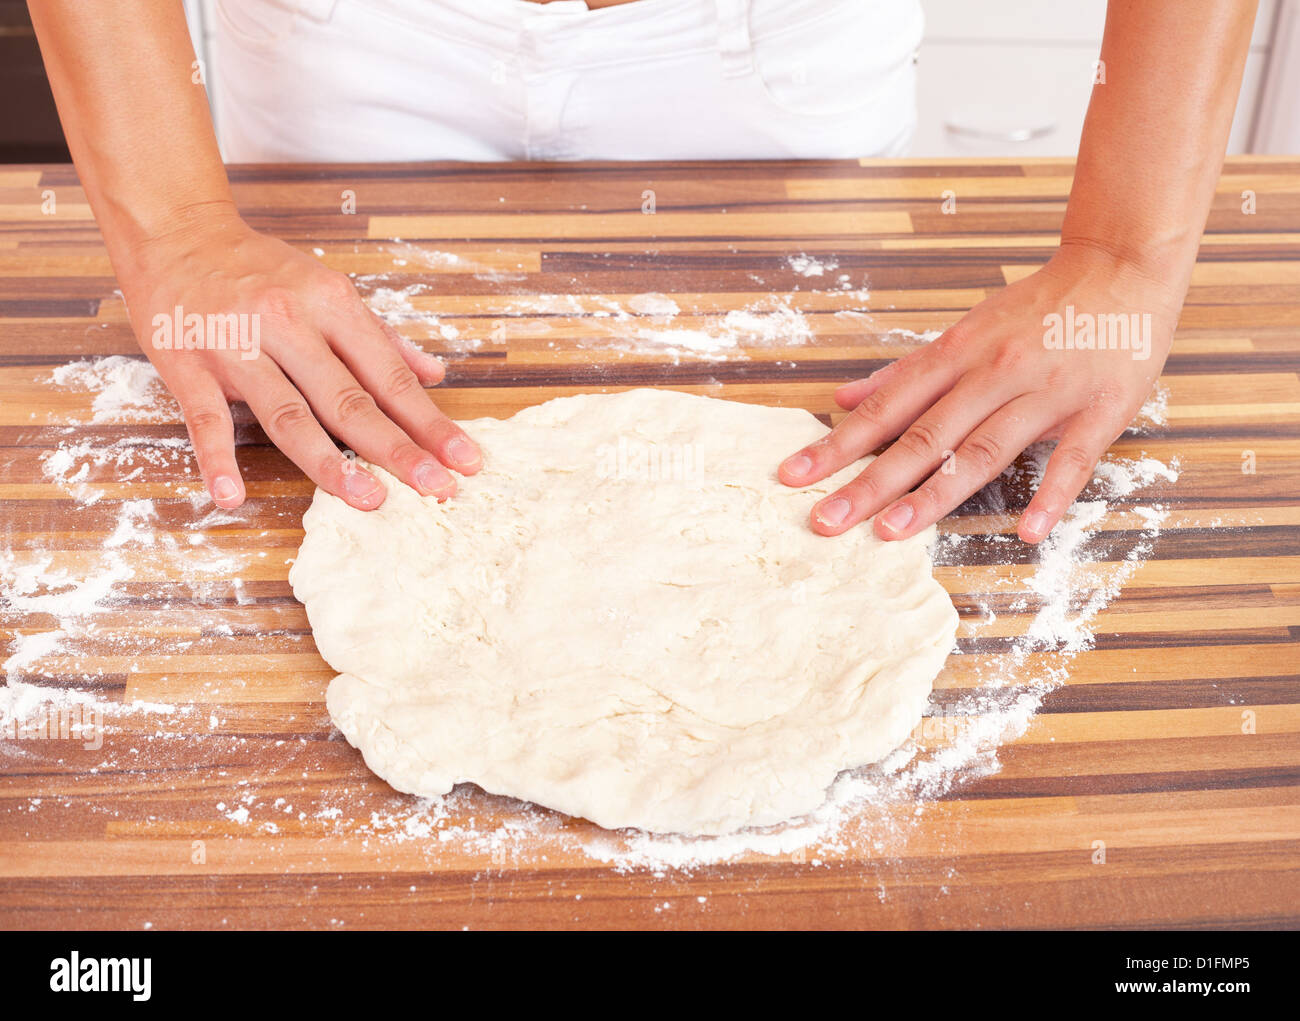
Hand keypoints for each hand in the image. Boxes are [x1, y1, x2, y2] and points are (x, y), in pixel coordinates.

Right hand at [117, 215, 480, 510]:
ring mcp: (236, 347)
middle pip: (350, 400)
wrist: (175, 232)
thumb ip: (382, 339)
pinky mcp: (187, 366)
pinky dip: (218, 460)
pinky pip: (204, 420)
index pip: (389, 376)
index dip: (429, 421)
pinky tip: (233, 497)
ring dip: (329, 462)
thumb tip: (434, 376)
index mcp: (331, 305)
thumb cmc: (260, 269)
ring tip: (369, 499)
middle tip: (436, 488)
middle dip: (397, 449)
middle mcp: (289, 324)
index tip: (463, 458)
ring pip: (289, 414)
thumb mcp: (328, 289)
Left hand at [779, 243, 1183, 542]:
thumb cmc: (1037, 307)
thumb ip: (905, 371)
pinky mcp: (1099, 410)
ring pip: (984, 449)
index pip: (885, 407)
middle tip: (825, 520)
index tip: (795, 475)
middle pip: (923, 436)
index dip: (838, 443)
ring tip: (893, 531)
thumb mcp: (965, 329)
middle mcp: (993, 373)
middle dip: (871, 481)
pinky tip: (1029, 533)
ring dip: (936, 493)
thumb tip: (841, 398)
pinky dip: (1052, 496)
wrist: (1121, 267)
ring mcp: (1046, 393)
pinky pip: (1074, 460)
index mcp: (957, 354)